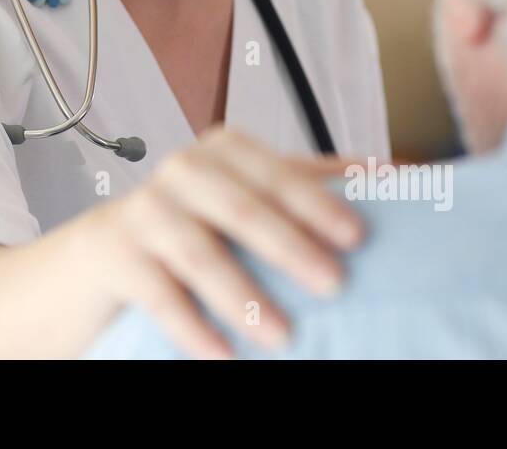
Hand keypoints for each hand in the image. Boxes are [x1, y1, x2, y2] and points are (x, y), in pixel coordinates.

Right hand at [83, 125, 363, 358]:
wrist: (107, 252)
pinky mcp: (116, 255)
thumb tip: (400, 176)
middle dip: (289, 247)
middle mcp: (181, 171)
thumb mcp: (249, 194)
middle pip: (240, 208)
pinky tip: (224, 355)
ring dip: (243, 297)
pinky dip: (193, 327)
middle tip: (333, 284)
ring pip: (198, 253)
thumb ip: (310, 183)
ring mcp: (144, 211)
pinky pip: (158, 294)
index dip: (316, 203)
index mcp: (223, 151)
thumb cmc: (194, 222)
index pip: (275, 172)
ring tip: (282, 334)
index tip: (357, 235)